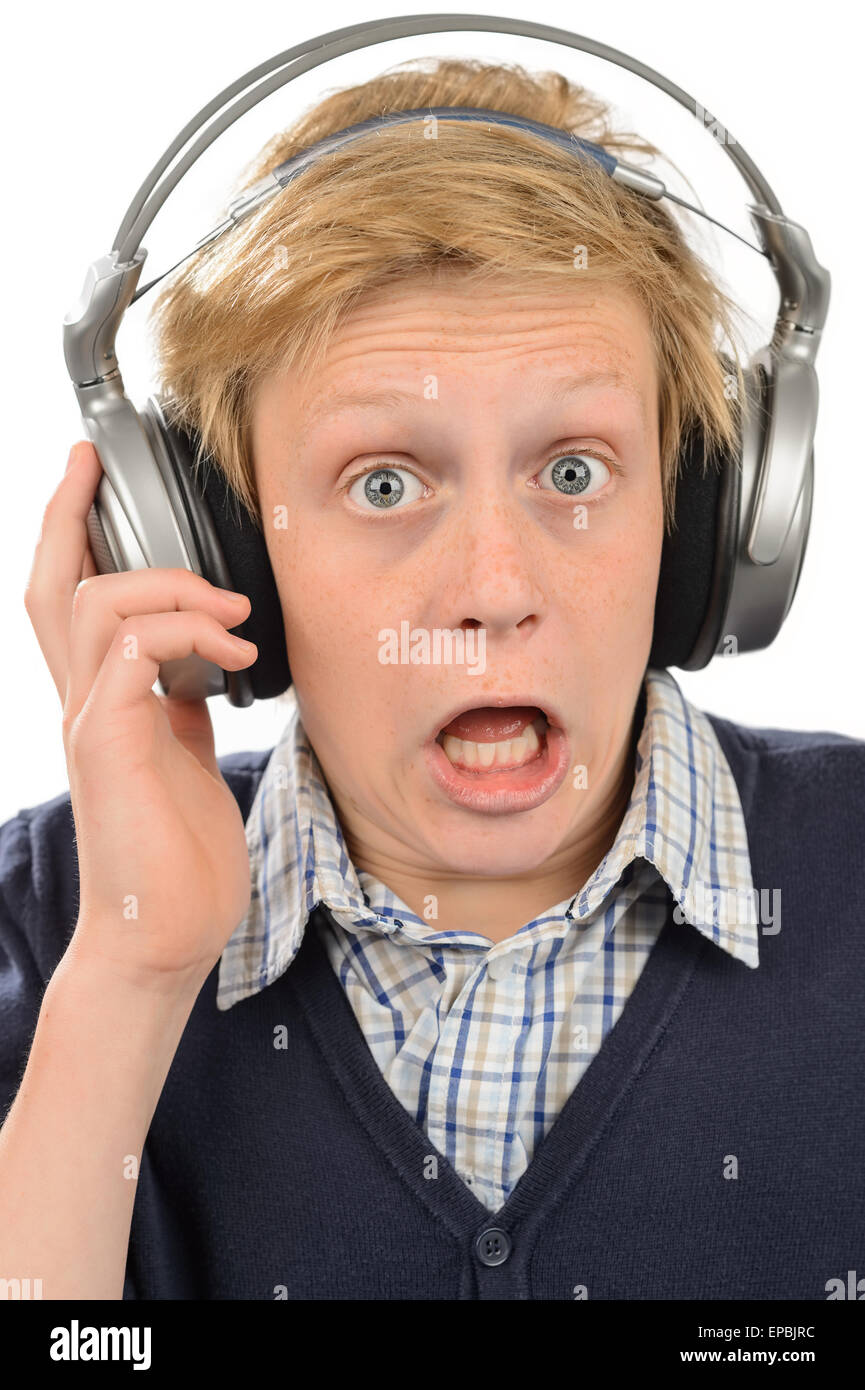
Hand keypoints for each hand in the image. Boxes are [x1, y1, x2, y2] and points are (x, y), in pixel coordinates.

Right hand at [24, 441, 258, 989]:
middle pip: (49, 584)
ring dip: (167, 586)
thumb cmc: (177, 853)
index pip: (66, 599)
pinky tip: (229, 649)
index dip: (67, 530)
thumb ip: (178, 705)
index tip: (85, 474)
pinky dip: (179, 632)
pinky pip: (127, 655)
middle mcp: (83, 704)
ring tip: (231, 611)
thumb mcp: (184, 757)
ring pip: (90, 605)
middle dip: (69, 513)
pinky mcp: (110, 748)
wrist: (165, 933)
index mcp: (101, 702)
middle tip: (95, 464)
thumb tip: (200, 665)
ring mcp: (90, 724)